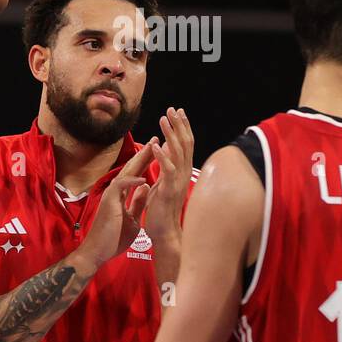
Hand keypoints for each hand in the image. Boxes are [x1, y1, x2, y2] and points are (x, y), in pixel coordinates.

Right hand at [73, 143, 155, 273]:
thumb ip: (137, 202)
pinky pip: (120, 187)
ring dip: (139, 161)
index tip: (160, 150)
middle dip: (145, 154)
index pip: (137, 174)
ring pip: (126, 173)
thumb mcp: (132, 218)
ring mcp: (111, 196)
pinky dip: (132, 182)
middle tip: (157, 138)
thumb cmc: (113, 239)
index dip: (148, 162)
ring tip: (152, 148)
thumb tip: (145, 187)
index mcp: (122, 195)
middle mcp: (115, 192)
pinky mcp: (109, 202)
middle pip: (132, 168)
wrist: (98, 252)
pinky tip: (144, 178)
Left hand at [144, 108, 194, 243]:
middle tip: (173, 108)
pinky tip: (156, 145)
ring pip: (177, 153)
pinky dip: (162, 156)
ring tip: (164, 119)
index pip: (184, 145)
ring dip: (170, 134)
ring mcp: (177, 181)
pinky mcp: (169, 190)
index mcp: (180, 172)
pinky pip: (167, 170)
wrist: (164, 232)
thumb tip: (162, 148)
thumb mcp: (162, 182)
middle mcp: (183, 174)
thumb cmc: (161, 210)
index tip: (176, 112)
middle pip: (184, 144)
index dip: (181, 128)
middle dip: (178, 125)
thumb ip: (164, 166)